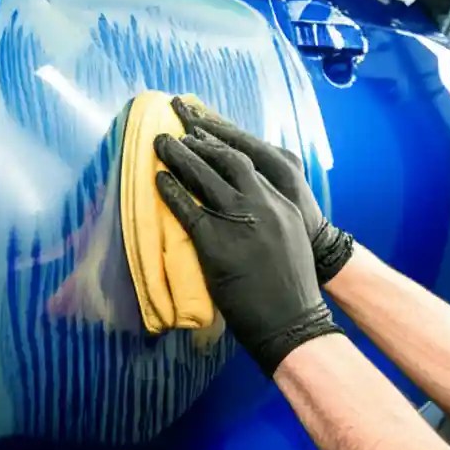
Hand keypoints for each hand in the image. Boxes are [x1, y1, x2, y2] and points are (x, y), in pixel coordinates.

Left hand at [154, 133, 341, 375]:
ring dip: (179, 157)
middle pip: (227, 160)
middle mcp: (264, 203)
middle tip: (179, 130)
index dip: (225, 143)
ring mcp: (240, 220)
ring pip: (204, 177)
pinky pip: (187, 208)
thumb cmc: (291, 285)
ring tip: (160, 143)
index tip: (207, 132)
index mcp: (283, 201)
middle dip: (200, 141)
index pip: (252, 160)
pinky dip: (170, 190)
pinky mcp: (216, 242)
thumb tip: (246, 202)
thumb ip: (272, 214)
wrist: (292, 320)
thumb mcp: (289, 236)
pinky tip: (157, 179)